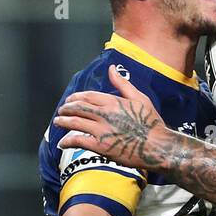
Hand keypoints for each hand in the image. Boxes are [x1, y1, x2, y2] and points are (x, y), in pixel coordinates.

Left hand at [55, 66, 169, 167]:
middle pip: (78, 108)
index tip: (71, 100)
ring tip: (58, 122)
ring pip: (75, 123)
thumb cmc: (152, 123)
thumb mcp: (140, 98)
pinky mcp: (101, 146)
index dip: (76, 98)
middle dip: (67, 109)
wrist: (158, 146)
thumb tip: (111, 68)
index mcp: (113, 101)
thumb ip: (122, 84)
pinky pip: (79, 141)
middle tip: (61, 111)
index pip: (88, 96)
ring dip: (63, 122)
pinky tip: (62, 142)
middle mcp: (105, 114)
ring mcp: (101, 130)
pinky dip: (67, 141)